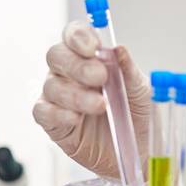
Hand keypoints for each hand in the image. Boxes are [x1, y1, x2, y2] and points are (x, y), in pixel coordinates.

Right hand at [33, 20, 151, 178]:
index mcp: (90, 57)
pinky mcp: (53, 123)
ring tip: (100, 106)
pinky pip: (43, 112)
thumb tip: (119, 49)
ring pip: (52, 85)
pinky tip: (76, 119)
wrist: (139, 151)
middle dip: (78, 65)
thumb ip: (129, 71)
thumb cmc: (138, 115)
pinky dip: (59, 114)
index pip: (74, 35)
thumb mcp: (142, 91)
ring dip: (76, 94)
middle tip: (100, 77)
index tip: (93, 46)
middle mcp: (70, 73)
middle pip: (57, 55)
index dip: (78, 36)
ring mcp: (59, 97)